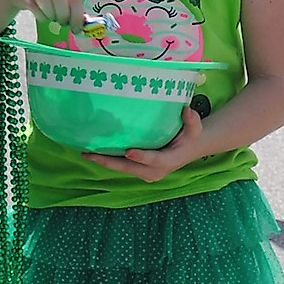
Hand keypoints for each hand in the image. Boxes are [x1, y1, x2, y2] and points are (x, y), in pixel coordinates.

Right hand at [0, 0, 85, 28]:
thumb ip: (71, 3)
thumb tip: (82, 22)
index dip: (77, 14)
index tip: (77, 27)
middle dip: (63, 14)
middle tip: (63, 23)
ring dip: (51, 14)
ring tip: (53, 18)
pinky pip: (32, 5)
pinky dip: (40, 15)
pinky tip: (42, 16)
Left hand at [83, 106, 204, 181]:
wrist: (190, 149)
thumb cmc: (191, 136)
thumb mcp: (195, 128)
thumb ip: (192, 120)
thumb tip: (186, 110)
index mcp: (168, 161)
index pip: (154, 159)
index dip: (141, 156)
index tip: (129, 151)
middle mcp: (155, 171)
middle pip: (129, 168)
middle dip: (109, 162)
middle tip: (90, 154)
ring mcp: (145, 173)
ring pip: (122, 169)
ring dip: (105, 162)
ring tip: (87, 153)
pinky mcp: (139, 171)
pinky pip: (122, 167)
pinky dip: (109, 160)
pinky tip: (95, 153)